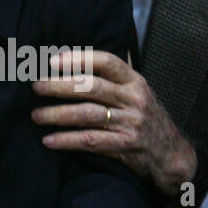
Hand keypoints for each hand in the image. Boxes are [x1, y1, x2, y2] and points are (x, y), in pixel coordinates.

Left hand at [31, 50, 195, 195]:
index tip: (52, 61)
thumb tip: (84, 53)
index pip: (106, 62)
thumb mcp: (138, 91)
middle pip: (91, 87)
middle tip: (36, 87)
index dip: (78, 59)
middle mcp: (133, 99)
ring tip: (36, 115)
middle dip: (59, 86)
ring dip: (57, 115)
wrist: (171, 153)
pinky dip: (67, 141)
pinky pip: (91, 141)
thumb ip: (116, 75)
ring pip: (87, 114)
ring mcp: (130, 123)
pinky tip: (49, 141)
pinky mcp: (125, 146)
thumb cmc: (146, 117)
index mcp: (134, 81)